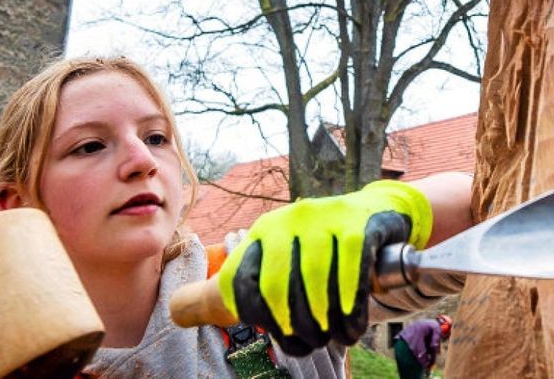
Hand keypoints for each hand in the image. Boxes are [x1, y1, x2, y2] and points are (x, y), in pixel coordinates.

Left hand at [217, 181, 432, 355]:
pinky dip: (350, 301)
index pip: (239, 283)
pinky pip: (350, 267)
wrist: (377, 213)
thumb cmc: (318, 251)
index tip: (280, 332)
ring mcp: (323, 218)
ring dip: (326, 319)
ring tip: (336, 336)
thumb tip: (175, 313)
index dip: (256, 317)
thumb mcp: (273, 261)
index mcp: (261, 233)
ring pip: (316, 279)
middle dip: (294, 325)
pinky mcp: (357, 223)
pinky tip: (352, 320)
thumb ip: (227, 290)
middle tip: (312, 341)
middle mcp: (287, 221)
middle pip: (278, 286)